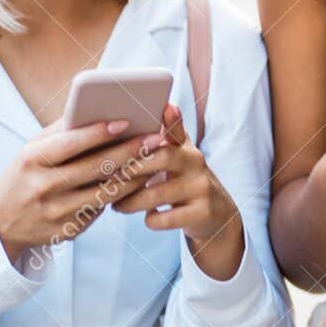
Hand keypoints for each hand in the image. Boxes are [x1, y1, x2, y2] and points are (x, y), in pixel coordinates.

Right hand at [0, 118, 153, 262]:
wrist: (1, 222)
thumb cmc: (24, 175)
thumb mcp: (31, 151)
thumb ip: (61, 132)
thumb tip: (95, 109)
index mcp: (31, 160)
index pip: (69, 144)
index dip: (98, 133)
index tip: (125, 121)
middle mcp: (43, 186)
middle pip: (94, 167)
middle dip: (129, 151)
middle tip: (154, 137)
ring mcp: (56, 212)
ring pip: (105, 192)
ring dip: (134, 174)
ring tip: (154, 158)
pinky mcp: (68, 230)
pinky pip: (101, 209)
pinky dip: (122, 194)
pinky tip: (139, 180)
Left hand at [112, 103, 244, 278]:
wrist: (216, 214)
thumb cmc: (184, 181)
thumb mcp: (179, 157)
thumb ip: (165, 136)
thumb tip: (152, 109)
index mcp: (185, 147)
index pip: (177, 129)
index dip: (170, 119)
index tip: (163, 107)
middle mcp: (196, 163)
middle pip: (163, 157)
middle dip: (131, 168)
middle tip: (109, 179)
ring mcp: (201, 188)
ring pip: (159, 193)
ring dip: (132, 201)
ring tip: (117, 206)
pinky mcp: (202, 213)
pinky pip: (168, 218)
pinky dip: (152, 220)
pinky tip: (147, 218)